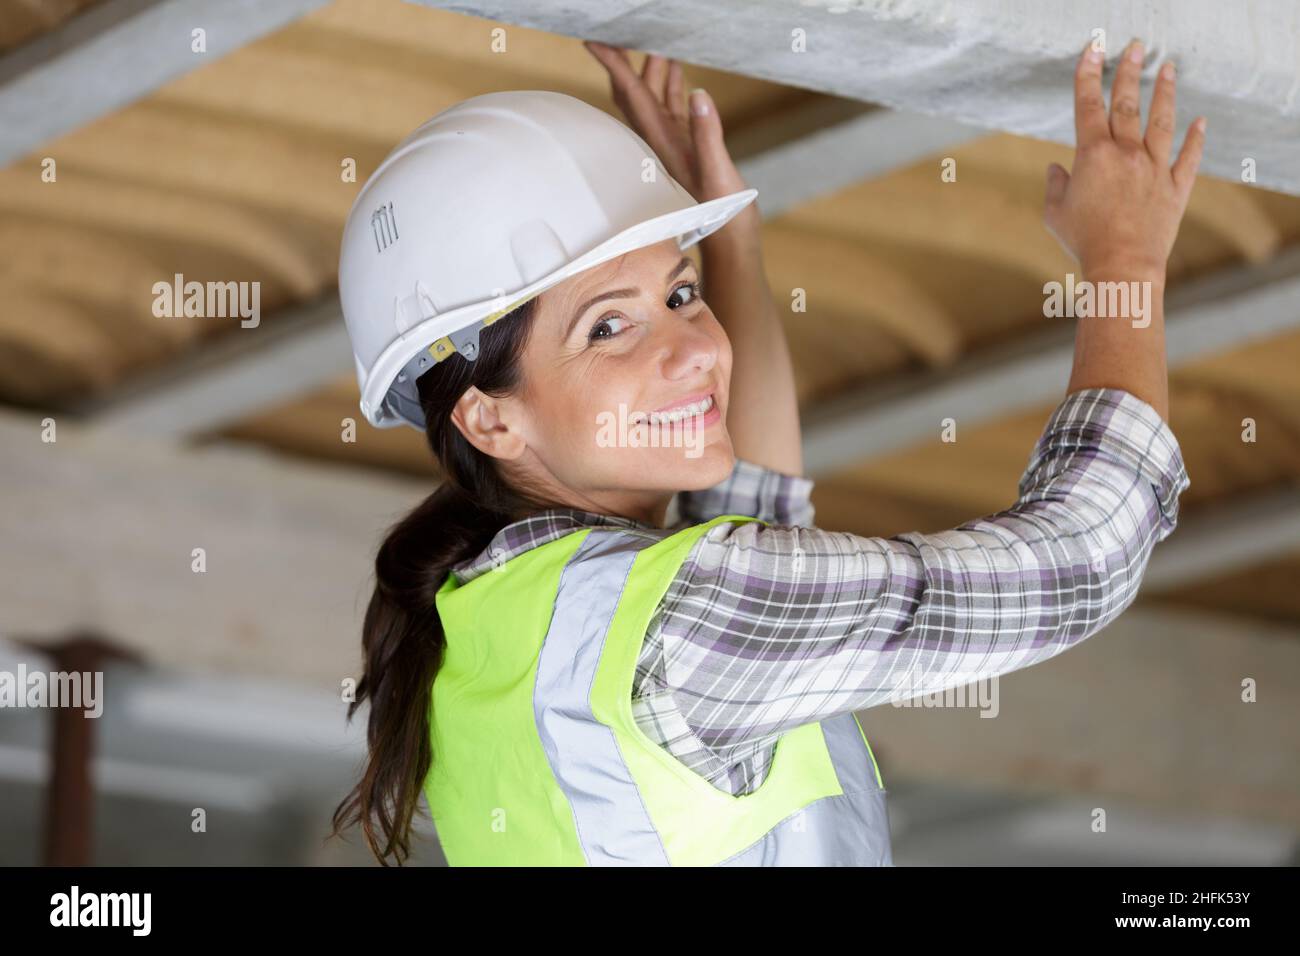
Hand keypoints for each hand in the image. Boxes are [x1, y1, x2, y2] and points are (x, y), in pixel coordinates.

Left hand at [583, 41, 755, 225]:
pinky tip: (675, 72)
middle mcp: (660, 140)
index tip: (595, 42)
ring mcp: (671, 143)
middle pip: (636, 92)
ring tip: (655, 40)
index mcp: (662, 142)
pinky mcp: (685, 147)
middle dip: (628, 60)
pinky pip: (672, 108)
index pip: (632, 95)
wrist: (730, 240)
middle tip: (621, 31)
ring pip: (654, 97)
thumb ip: (707, 134)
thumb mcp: (718, 172)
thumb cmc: (724, 213)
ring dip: (652, 68)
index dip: (614, 66)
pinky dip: (671, 86)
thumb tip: (698, 95)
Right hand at [1044, 38, 1205, 280]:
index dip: (1088, 76)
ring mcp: (1154, 169)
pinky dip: (1196, 139)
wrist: (1122, 265)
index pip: (1088, 106)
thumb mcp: (1055, 213)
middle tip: (1135, 48)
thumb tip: (1056, 170)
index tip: (1092, 52)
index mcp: (1093, 155)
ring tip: (1168, 68)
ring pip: (1161, 122)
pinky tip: (1201, 122)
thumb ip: (1055, 186)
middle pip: (1127, 104)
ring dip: (1165, 92)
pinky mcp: (1175, 188)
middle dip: (1129, 72)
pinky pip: (1188, 158)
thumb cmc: (1083, 240)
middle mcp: (1127, 154)